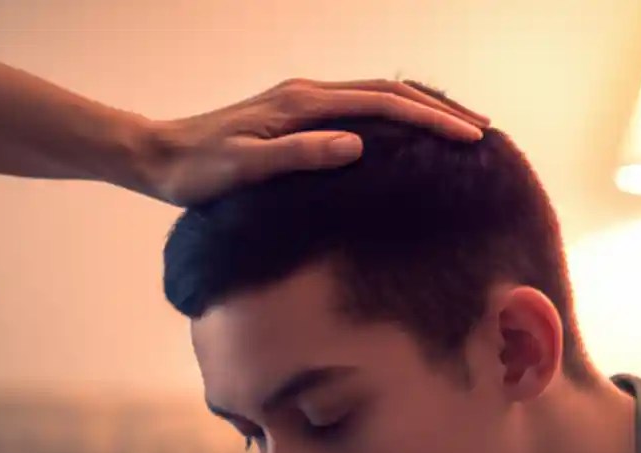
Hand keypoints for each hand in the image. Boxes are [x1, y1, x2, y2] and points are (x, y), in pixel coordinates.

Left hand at [142, 78, 489, 205]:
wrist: (158, 158)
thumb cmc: (197, 173)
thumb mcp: (243, 170)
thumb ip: (298, 155)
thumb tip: (357, 145)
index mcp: (301, 104)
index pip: (381, 104)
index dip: (429, 119)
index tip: (469, 137)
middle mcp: (306, 93)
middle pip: (388, 90)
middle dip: (438, 108)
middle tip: (482, 131)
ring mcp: (301, 101)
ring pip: (375, 94)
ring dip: (419, 108)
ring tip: (458, 128)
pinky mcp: (294, 114)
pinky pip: (357, 106)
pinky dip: (392, 114)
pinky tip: (404, 134)